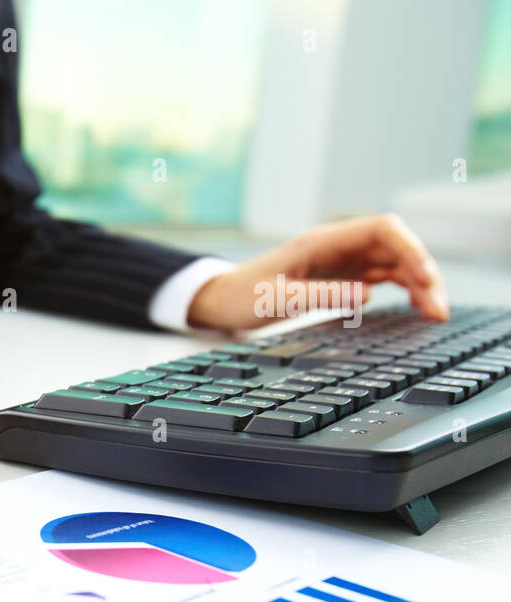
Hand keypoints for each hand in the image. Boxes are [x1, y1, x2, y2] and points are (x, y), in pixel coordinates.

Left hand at [187, 213, 448, 332]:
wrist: (221, 300)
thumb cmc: (242, 296)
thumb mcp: (276, 300)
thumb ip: (320, 296)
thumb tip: (368, 295)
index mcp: (324, 241)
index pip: (384, 230)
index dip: (411, 249)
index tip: (425, 279)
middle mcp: (339, 246)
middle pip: (398, 247)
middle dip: (424, 273)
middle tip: (438, 310)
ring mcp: (344, 260)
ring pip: (396, 263)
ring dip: (420, 285)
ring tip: (436, 314)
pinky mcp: (344, 277)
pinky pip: (386, 278)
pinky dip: (406, 291)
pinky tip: (418, 308)